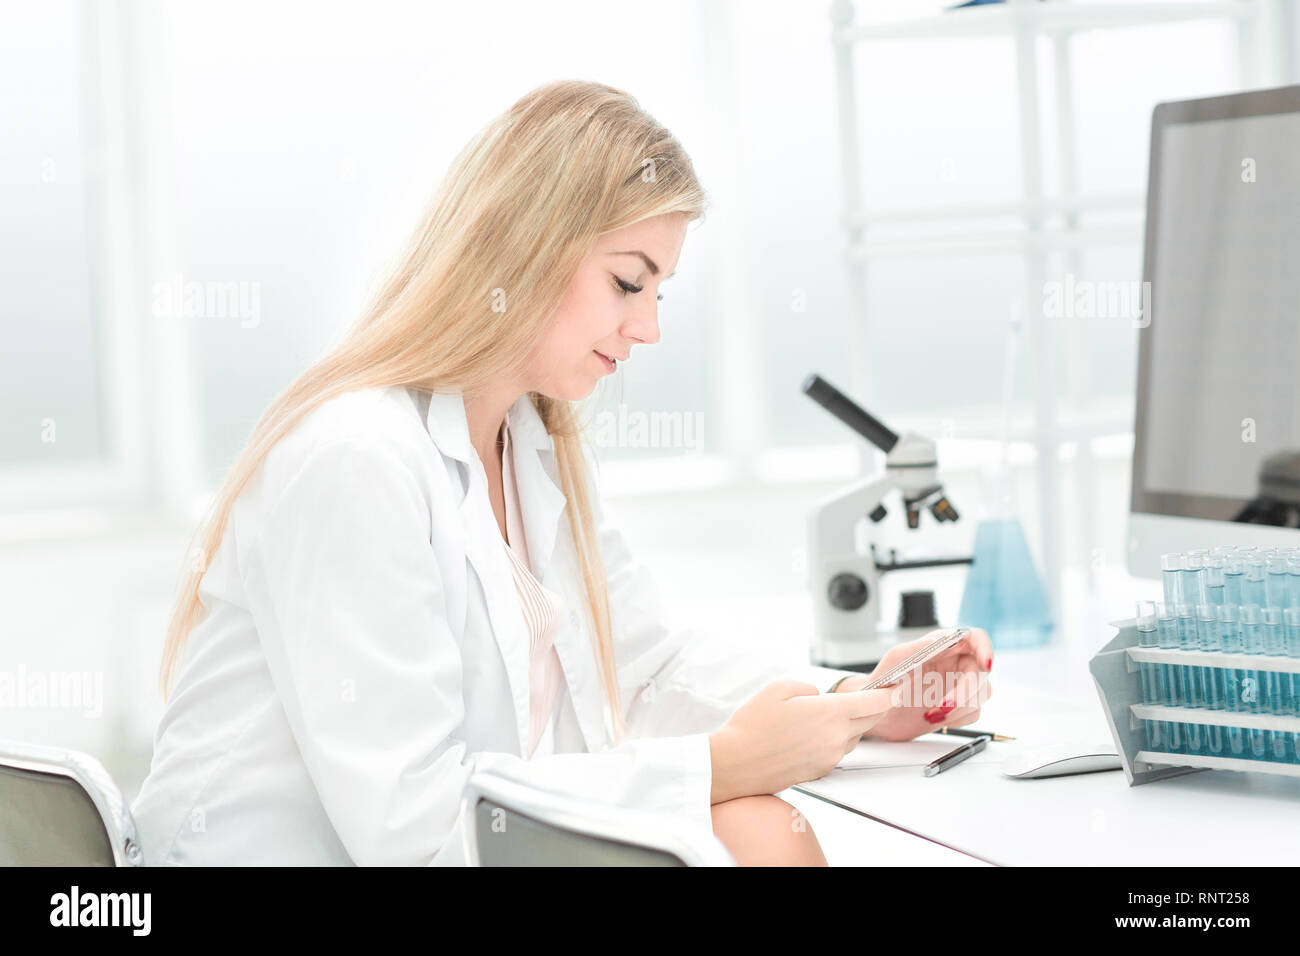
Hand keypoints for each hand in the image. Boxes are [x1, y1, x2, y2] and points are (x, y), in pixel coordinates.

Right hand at [708, 680, 894, 802]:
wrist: (736, 763)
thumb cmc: (753, 726)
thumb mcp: (779, 688)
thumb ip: (809, 687)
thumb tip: (819, 696)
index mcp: (830, 713)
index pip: (875, 703)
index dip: (889, 693)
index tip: (895, 687)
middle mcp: (836, 737)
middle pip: (871, 720)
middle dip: (876, 707)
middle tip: (876, 697)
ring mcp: (830, 757)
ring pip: (855, 736)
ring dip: (852, 724)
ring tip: (830, 714)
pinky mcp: (821, 770)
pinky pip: (838, 750)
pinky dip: (835, 739)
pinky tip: (814, 733)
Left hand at [832, 628, 993, 742]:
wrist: (875, 713)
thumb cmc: (883, 680)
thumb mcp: (898, 659)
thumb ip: (924, 646)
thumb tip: (948, 638)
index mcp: (943, 645)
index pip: (975, 638)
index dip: (985, 648)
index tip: (985, 664)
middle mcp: (955, 663)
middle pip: (980, 672)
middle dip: (965, 692)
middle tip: (943, 705)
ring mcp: (958, 685)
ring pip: (981, 694)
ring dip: (959, 707)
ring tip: (931, 712)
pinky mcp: (958, 708)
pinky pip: (973, 713)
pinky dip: (955, 719)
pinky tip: (933, 717)